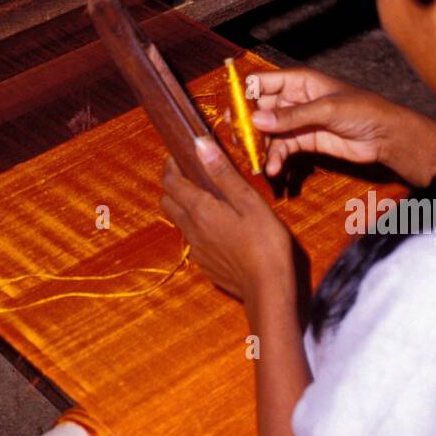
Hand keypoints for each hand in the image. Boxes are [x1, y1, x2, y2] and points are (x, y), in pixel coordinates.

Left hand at [160, 136, 294, 312]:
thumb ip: (222, 173)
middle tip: (191, 174)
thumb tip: (200, 144)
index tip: (179, 155)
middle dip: (173, 185)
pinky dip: (198, 227)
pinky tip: (220, 227)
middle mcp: (191, 230)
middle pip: (167, 201)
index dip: (170, 165)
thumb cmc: (265, 243)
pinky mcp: (206, 265)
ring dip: (184, 206)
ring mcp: (197, 250)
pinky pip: (193, 240)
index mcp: (200, 210)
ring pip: (179, 221)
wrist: (268, 291)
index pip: (170, 182)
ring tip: (208, 198)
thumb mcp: (249, 201)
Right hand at [251, 67, 435, 187]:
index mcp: (298, 81)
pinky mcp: (304, 141)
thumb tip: (257, 120)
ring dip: (261, 147)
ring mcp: (297, 121)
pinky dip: (275, 158)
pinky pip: (282, 148)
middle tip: (239, 141)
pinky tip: (273, 170)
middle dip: (248, 125)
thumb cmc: (362, 110)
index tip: (233, 113)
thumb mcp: (326, 110)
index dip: (244, 95)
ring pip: (268, 132)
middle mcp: (293, 99)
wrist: (386, 137)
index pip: (262, 83)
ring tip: (258, 162)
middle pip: (260, 109)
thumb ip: (292, 116)